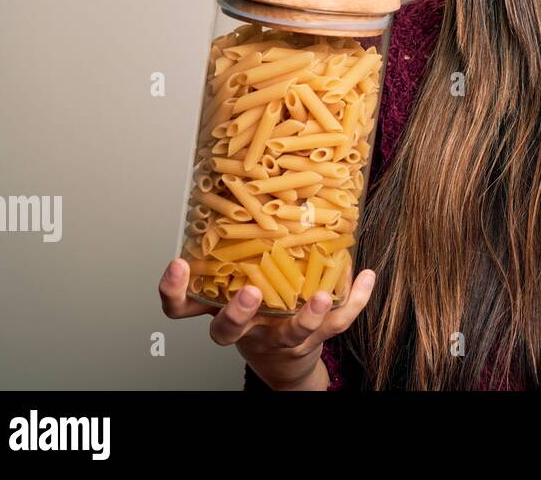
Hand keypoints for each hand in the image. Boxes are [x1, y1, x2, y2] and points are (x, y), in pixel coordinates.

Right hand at [158, 257, 375, 389]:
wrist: (283, 358)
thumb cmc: (259, 310)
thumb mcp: (238, 279)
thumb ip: (236, 245)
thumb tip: (250, 183)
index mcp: (221, 309)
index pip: (182, 308)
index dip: (173, 291)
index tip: (176, 264)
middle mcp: (246, 328)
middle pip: (228, 330)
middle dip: (238, 312)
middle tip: (250, 292)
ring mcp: (280, 338)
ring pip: (291, 334)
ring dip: (306, 316)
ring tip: (321, 296)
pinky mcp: (314, 339)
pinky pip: (338, 323)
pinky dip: (356, 300)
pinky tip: (367, 276)